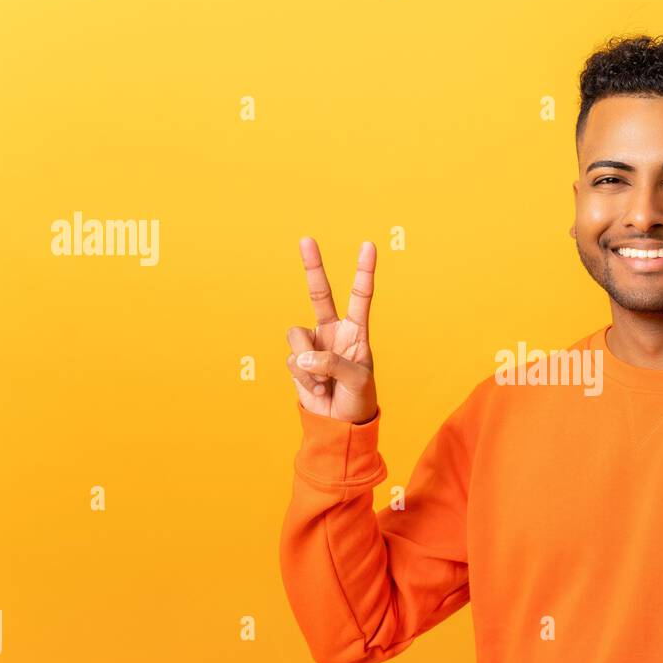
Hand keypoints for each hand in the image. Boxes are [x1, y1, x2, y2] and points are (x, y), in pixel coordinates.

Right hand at [286, 237, 377, 423]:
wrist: (341, 423)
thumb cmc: (359, 399)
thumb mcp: (357, 381)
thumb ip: (332, 364)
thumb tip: (303, 357)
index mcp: (356, 331)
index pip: (361, 296)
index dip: (364, 271)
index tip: (369, 246)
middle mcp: (333, 332)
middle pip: (319, 294)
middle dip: (313, 267)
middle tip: (306, 239)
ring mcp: (313, 344)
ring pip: (297, 336)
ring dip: (309, 364)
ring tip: (325, 383)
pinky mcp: (298, 360)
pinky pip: (293, 360)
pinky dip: (305, 379)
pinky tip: (317, 390)